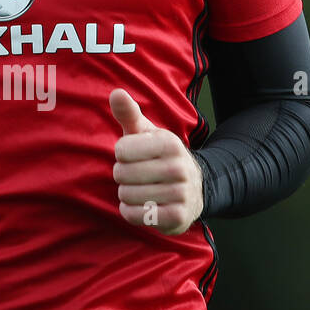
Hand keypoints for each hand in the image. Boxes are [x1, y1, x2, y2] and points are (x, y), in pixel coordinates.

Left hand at [109, 89, 203, 235]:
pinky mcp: (177, 217)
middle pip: (122, 174)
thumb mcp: (146, 133)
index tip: (135, 156)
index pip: (121, 150)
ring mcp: (180, 193)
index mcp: (169, 143)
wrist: (194, 189)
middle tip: (137, 176)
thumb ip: (129, 113)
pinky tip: (141, 206)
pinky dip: (131, 212)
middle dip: (122, 176)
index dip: (122, 155)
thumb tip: (116, 92)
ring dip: (126, 195)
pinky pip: (136, 215)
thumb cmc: (159, 156)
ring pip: (127, 195)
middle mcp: (178, 167)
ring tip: (141, 190)